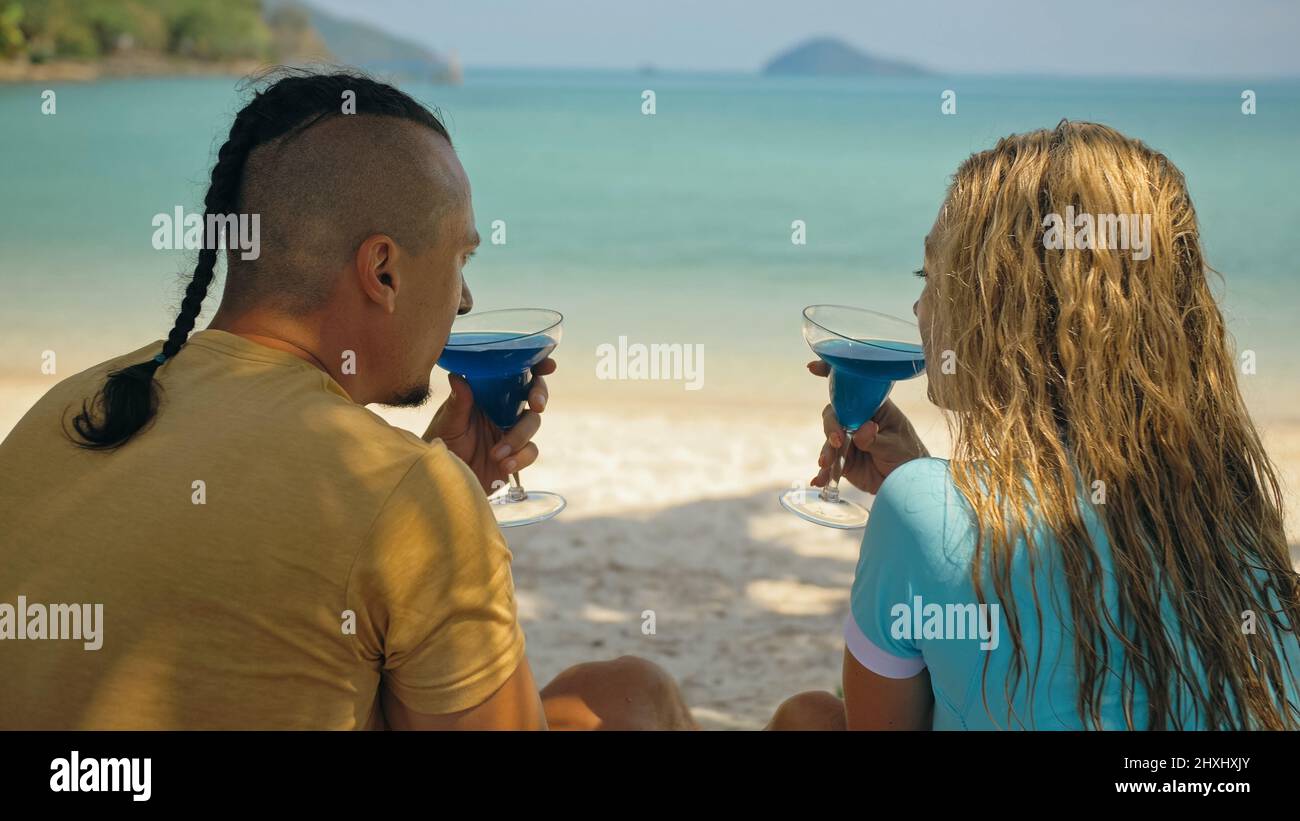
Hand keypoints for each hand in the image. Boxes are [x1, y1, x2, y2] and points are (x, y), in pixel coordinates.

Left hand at [425, 358, 555, 493]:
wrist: (445, 480)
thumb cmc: (442, 445)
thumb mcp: (447, 423)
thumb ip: (458, 403)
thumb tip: (457, 376)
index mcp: (488, 395)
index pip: (514, 374)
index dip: (534, 367)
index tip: (547, 366)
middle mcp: (503, 410)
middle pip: (533, 394)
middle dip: (540, 396)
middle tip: (536, 404)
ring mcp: (512, 432)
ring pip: (533, 423)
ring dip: (519, 437)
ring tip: (496, 454)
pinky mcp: (517, 455)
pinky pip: (531, 451)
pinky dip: (520, 458)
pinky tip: (503, 465)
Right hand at [807, 360, 926, 493]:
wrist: (908, 485)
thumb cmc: (909, 458)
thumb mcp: (895, 445)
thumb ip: (876, 438)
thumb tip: (862, 429)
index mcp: (874, 408)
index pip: (852, 387)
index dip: (832, 374)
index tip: (813, 368)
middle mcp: (857, 420)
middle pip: (834, 414)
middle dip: (831, 426)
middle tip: (836, 441)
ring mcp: (849, 440)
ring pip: (828, 439)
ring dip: (826, 451)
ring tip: (826, 464)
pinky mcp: (844, 460)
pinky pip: (829, 464)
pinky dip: (824, 473)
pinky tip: (819, 481)